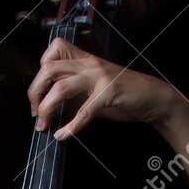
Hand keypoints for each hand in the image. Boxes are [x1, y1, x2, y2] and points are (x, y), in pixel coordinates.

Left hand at [27, 38, 184, 140]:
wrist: (152, 97)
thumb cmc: (123, 94)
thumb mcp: (94, 89)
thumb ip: (75, 93)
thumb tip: (53, 108)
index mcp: (84, 59)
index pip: (52, 53)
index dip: (39, 74)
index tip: (38, 96)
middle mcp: (89, 64)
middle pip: (49, 70)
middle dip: (35, 93)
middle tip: (35, 114)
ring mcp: (98, 77)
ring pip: (61, 87)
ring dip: (47, 109)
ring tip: (44, 126)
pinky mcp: (108, 93)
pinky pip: (83, 110)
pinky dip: (71, 127)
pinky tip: (63, 136)